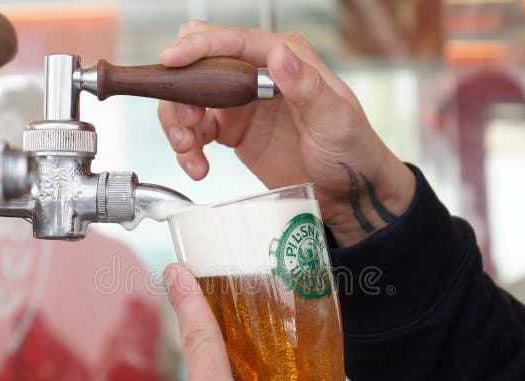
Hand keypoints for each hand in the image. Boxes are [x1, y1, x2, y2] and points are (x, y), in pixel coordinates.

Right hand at [158, 21, 415, 246]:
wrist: (350, 194)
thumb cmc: (352, 153)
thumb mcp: (336, 122)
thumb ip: (307, 88)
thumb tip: (278, 54)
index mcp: (287, 58)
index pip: (233, 42)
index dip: (198, 47)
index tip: (171, 60)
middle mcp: (259, 74)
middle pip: (201, 65)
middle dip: (182, 90)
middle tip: (188, 124)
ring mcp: (243, 103)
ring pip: (191, 99)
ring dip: (179, 123)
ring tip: (189, 150)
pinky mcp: (233, 131)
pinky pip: (196, 131)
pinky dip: (188, 148)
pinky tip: (198, 166)